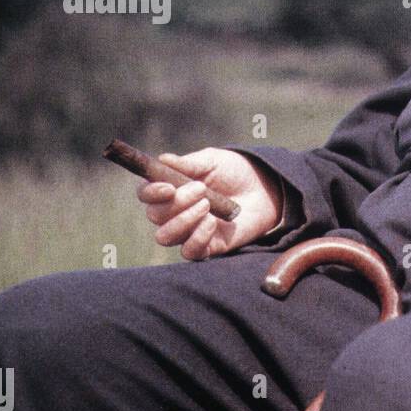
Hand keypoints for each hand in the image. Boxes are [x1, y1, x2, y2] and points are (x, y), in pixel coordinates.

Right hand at [137, 148, 283, 259]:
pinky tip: (213, 223)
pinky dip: (197, 237)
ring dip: (184, 220)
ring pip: (165, 236)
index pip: (146, 194)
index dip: (150, 192)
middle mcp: (173, 212)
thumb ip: (188, 163)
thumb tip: (162, 159)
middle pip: (154, 215)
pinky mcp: (206, 247)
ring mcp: (188, 231)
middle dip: (177, 202)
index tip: (167, 187)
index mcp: (170, 189)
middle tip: (201, 189)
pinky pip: (189, 251)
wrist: (265, 189)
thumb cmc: (235, 172)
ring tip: (208, 205)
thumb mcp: (213, 161)